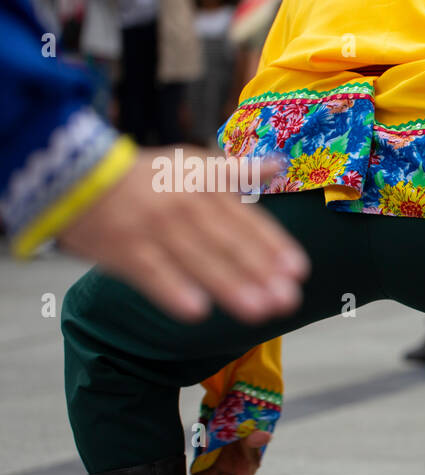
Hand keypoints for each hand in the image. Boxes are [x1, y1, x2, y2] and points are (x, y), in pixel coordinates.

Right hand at [57, 147, 309, 323]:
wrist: (74, 175)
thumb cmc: (142, 175)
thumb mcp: (191, 162)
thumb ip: (237, 170)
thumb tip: (280, 164)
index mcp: (205, 187)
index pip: (247, 222)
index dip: (274, 247)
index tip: (299, 270)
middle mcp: (184, 207)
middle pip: (228, 244)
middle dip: (260, 272)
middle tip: (287, 299)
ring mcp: (154, 230)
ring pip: (198, 261)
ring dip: (229, 286)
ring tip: (258, 311)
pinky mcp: (124, 250)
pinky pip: (153, 274)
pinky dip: (173, 291)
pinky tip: (197, 312)